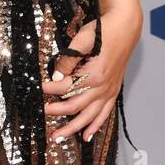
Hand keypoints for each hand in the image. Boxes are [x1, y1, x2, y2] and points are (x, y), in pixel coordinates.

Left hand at [40, 6, 141, 142]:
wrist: (125, 28)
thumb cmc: (103, 31)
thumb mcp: (82, 39)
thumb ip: (69, 60)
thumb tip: (56, 76)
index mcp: (94, 74)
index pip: (66, 87)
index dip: (50, 88)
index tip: (39, 88)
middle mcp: (102, 87)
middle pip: (75, 106)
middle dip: (57, 110)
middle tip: (42, 112)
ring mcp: (109, 91)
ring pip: (89, 116)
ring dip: (72, 128)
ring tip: (57, 137)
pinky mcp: (113, 92)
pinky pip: (104, 115)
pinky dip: (95, 127)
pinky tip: (86, 136)